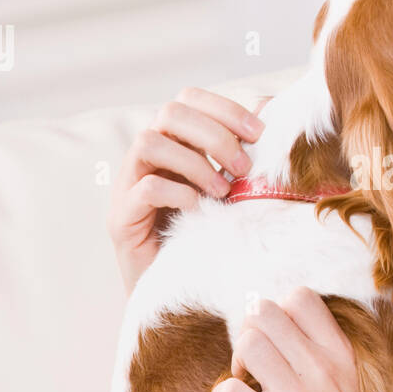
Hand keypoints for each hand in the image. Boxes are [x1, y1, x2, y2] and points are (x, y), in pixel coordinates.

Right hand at [107, 88, 269, 294]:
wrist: (176, 292)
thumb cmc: (207, 235)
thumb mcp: (231, 189)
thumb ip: (244, 152)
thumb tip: (271, 109)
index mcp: (172, 142)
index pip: (189, 99)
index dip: (224, 108)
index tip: (259, 132)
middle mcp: (146, 156)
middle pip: (170, 112)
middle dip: (214, 135)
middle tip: (244, 168)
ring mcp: (128, 184)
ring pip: (149, 142)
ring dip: (195, 163)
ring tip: (223, 191)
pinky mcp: (121, 217)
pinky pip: (144, 188)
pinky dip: (178, 192)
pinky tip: (199, 210)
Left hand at [208, 287, 392, 391]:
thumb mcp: (347, 384)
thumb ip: (318, 353)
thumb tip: (272, 325)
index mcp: (339, 354)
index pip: (300, 297)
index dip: (278, 312)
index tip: (276, 340)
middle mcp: (320, 369)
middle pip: (264, 313)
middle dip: (249, 333)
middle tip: (253, 364)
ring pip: (246, 344)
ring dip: (236, 364)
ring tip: (244, 385)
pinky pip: (229, 391)